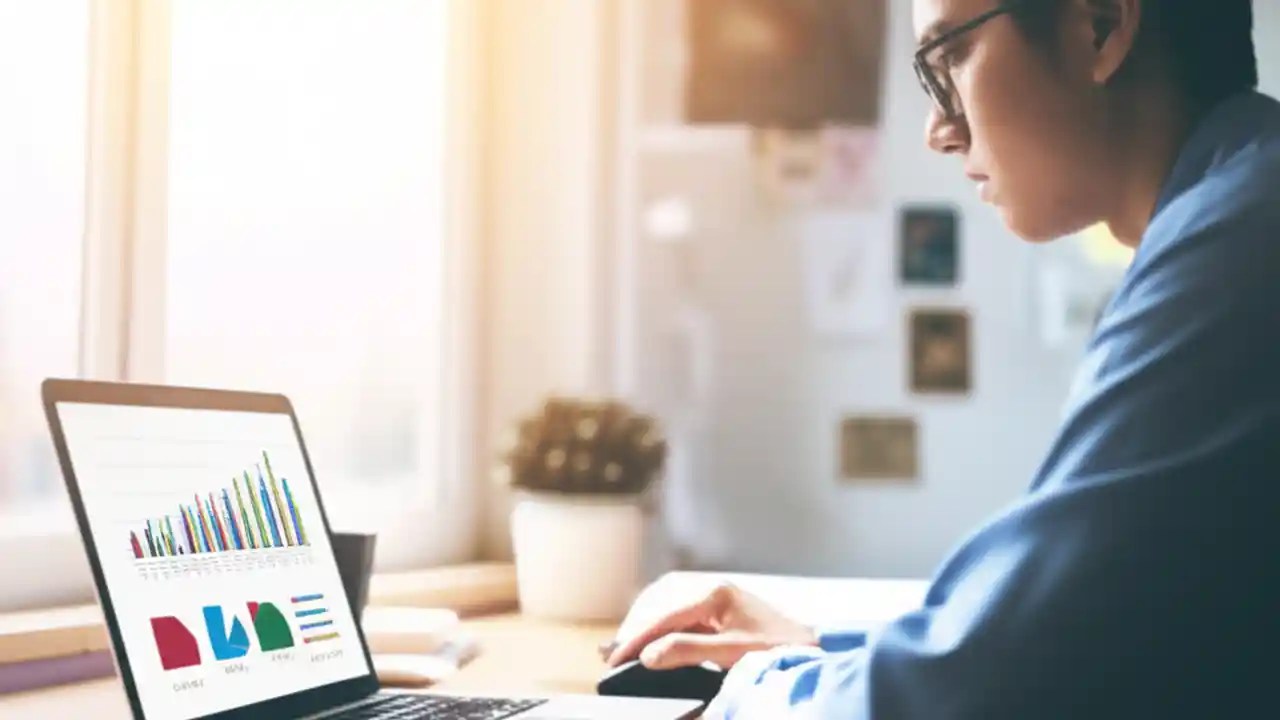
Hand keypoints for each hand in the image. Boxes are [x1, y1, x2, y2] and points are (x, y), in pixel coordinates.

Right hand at [606, 582, 816, 670]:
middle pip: (659, 601)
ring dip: (645, 623)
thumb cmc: (776, 649)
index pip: (664, 615)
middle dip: (635, 627)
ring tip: (627, 646)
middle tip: (614, 653)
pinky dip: (660, 624)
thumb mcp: (730, 654)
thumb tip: (648, 656)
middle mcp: (711, 588)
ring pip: (666, 602)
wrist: (810, 648)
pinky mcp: (718, 608)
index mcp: (714, 594)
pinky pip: (678, 611)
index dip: (637, 639)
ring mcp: (715, 596)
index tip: (616, 659)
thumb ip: (688, 651)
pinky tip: (652, 639)